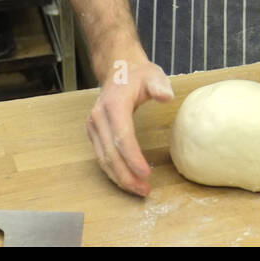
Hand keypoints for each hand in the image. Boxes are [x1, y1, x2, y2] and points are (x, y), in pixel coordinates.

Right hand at [85, 55, 173, 195]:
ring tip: (138, 190)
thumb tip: (166, 96)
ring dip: (119, 177)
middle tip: (144, 190)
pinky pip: (101, 157)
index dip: (132, 157)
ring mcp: (93, 126)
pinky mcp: (93, 133)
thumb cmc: (139, 75)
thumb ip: (160, 86)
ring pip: (103, 159)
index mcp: (114, 105)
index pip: (122, 136)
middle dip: (126, 175)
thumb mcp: (153, 75)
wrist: (118, 70)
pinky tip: (127, 180)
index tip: (146, 173)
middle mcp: (99, 118)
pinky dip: (113, 171)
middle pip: (110, 153)